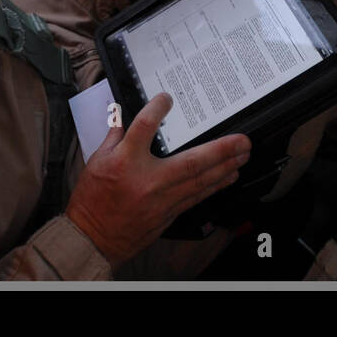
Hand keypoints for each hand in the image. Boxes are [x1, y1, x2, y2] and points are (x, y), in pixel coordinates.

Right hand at [64, 93, 249, 269]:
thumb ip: (114, 137)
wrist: (93, 239)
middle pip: (191, 161)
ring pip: (200, 181)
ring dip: (225, 167)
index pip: (144, 127)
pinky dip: (214, 185)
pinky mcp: (168, 214)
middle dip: (221, 150)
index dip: (157, 109)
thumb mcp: (95, 161)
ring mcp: (161, 199)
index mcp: (125, 161)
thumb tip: (123, 117)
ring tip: (243, 154)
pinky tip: (228, 176)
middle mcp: (148, 180)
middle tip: (242, 140)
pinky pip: (196, 197)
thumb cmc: (92, 201)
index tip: (167, 98)